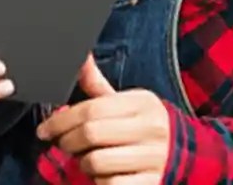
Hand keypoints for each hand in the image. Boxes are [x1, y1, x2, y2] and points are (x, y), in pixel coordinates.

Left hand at [36, 55, 169, 183]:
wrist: (188, 158)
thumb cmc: (146, 128)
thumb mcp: (128, 103)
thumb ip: (99, 87)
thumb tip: (80, 60)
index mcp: (142, 104)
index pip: (91, 109)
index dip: (60, 120)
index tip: (44, 129)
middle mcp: (150, 129)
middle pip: (90, 134)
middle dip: (67, 141)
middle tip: (63, 143)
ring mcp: (152, 158)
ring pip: (96, 162)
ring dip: (83, 163)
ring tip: (88, 158)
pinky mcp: (150, 183)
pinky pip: (109, 183)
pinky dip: (100, 181)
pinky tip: (105, 174)